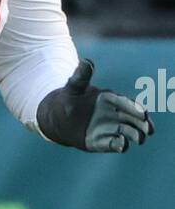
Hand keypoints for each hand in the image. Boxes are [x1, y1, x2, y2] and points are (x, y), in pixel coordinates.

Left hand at [37, 59, 154, 152]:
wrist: (59, 117)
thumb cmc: (69, 99)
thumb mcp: (73, 87)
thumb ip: (81, 77)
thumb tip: (86, 62)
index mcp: (110, 98)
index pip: (126, 102)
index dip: (135, 108)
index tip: (143, 113)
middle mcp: (114, 113)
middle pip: (133, 118)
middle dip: (142, 123)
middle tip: (148, 129)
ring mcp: (110, 127)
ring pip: (128, 131)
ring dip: (135, 135)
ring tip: (140, 139)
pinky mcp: (103, 141)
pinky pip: (114, 143)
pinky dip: (119, 145)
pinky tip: (122, 146)